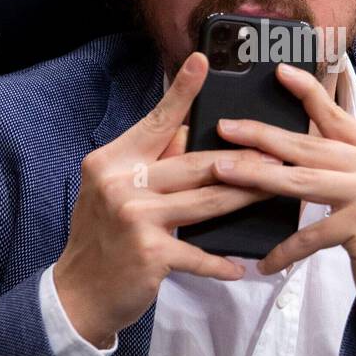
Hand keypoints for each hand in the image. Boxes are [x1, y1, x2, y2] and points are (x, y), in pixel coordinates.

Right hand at [51, 51, 279, 347]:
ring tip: (274, 191)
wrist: (77, 294)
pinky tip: (240, 265)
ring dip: (245, 198)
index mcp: (113, 160)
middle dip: (242, 160)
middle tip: (278, 154)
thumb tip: (190, 131)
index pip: (156, 121)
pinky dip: (219, 261)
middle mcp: (121, 183)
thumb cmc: (101, 237)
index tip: (203, 61)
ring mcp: (135, 217)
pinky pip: (197, 253)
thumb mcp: (112, 189)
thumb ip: (149, 159)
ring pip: (205, 201)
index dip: (182, 91)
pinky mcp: (150, 253)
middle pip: (195, 164)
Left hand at [212, 61, 355, 319]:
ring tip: (224, 171)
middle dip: (262, 136)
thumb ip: (341, 160)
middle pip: (308, 146)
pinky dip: (286, 249)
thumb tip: (288, 144)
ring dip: (258, 176)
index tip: (279, 72)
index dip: (307, 92)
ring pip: (303, 181)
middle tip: (226, 128)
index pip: (335, 114)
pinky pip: (311, 234)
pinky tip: (265, 261)